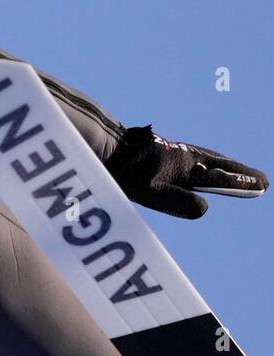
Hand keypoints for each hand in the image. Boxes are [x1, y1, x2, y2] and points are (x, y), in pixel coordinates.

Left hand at [106, 125, 267, 218]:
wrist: (98, 147)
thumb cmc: (123, 172)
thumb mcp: (152, 193)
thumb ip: (180, 202)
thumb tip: (205, 208)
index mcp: (185, 165)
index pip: (220, 178)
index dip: (241, 184)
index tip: (264, 186)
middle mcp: (182, 155)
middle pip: (218, 163)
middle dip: (239, 173)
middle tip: (261, 180)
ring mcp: (169, 151)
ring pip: (204, 158)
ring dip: (223, 166)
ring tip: (235, 173)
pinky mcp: (156, 151)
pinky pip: (188, 157)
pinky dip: (203, 163)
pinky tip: (196, 169)